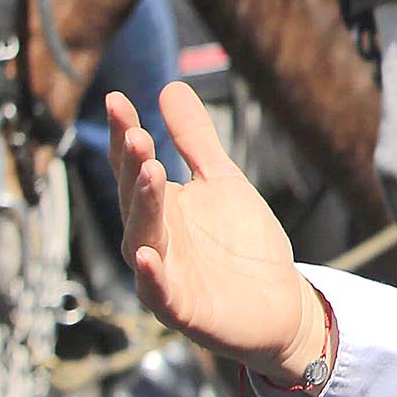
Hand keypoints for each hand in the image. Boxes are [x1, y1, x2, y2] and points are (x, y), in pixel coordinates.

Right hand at [112, 85, 325, 380]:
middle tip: (136, 134)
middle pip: (134, 199)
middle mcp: (155, 237)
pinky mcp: (181, 308)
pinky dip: (152, 276)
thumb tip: (169, 87)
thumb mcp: (221, 180)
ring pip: (143, 239)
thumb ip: (194, 139)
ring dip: (143, 207)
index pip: (134, 166)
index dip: (124, 134)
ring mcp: (165, 273)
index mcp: (161, 206)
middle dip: (132, 167)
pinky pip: (159, 293)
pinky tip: (148, 256)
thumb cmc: (242, 243)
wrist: (279, 302)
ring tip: (148, 171)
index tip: (117, 100)